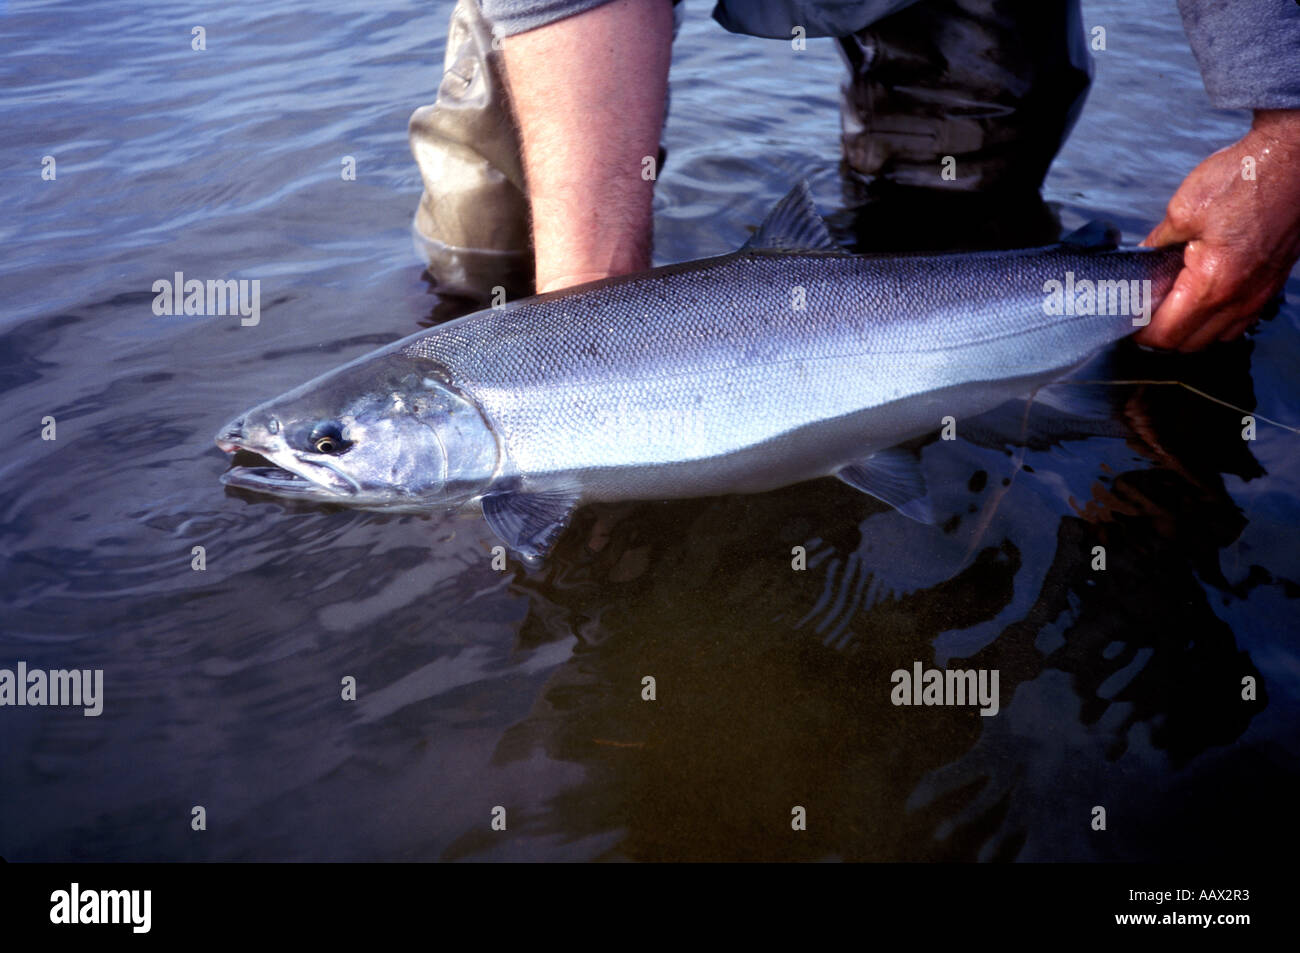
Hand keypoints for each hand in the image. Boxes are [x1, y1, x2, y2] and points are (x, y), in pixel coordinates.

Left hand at [1138, 110, 1299, 350]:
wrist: (1292, 160)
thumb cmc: (1244, 179)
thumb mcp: (1183, 210)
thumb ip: (1158, 245)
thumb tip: (1144, 261)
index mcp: (1212, 284)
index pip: (1166, 335)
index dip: (1140, 333)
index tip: (1127, 321)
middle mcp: (1240, 298)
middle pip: (1190, 344)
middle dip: (1162, 336)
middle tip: (1144, 313)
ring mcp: (1260, 295)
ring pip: (1217, 337)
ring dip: (1191, 332)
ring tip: (1171, 308)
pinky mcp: (1272, 284)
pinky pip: (1240, 321)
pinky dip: (1218, 321)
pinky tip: (1203, 300)